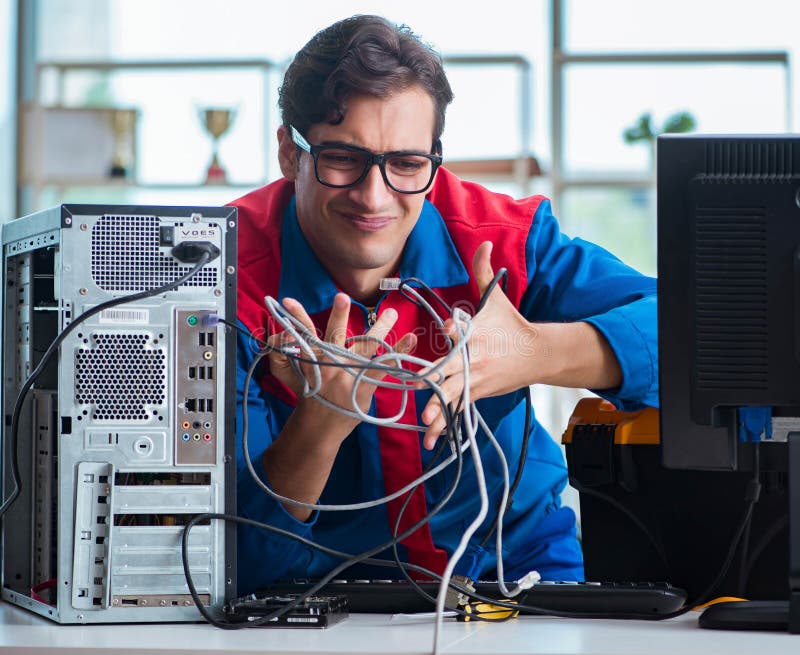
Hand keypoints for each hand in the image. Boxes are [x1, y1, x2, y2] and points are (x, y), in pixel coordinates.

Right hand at [267, 293, 416, 434]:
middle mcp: (331, 364)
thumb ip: (281, 353)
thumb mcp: (289, 375)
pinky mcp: (366, 385)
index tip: (288, 300)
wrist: (320, 426)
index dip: (295, 316)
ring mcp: (350, 375)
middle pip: (336, 335)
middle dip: (338, 315)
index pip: (302, 333)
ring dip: (380, 328)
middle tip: (342, 296)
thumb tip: (276, 332)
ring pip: (366, 346)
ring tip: (392, 312)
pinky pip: (385, 367)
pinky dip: (399, 353)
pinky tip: (410, 339)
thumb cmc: (308, 394)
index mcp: (313, 359)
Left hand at [418, 241, 539, 448]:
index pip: (462, 335)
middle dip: (437, 385)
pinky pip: (458, 410)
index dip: (453, 334)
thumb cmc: (511, 324)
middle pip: (453, 372)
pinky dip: (446, 424)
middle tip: (420, 395)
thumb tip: (481, 242)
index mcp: (476, 335)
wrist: (538, 354)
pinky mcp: (477, 393)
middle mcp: (474, 360)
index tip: (447, 333)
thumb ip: (483, 271)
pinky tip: (433, 440)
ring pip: (454, 398)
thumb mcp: (497, 298)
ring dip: (439, 414)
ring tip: (425, 430)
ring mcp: (476, 380)